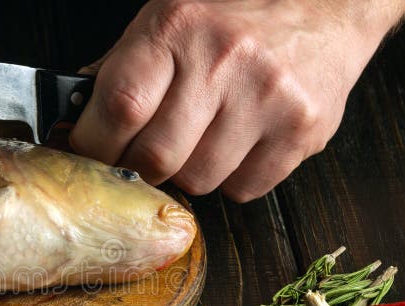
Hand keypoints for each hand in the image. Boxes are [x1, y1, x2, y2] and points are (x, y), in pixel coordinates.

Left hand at [70, 0, 404, 201]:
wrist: (329, 5)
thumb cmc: (235, 15)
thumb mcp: (168, 20)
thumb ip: (122, 69)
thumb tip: (75, 120)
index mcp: (177, 27)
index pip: (119, 108)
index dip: (96, 143)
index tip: (93, 150)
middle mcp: (223, 60)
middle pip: (156, 158)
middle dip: (141, 167)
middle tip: (145, 155)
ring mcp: (266, 97)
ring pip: (198, 181)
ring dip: (188, 172)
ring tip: (201, 139)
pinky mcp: (301, 130)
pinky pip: (242, 189)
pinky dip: (231, 178)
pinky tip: (237, 144)